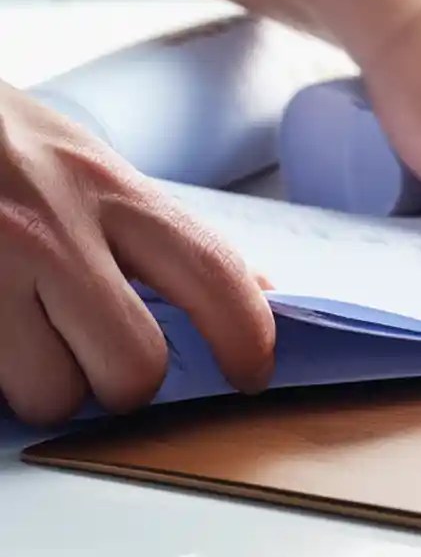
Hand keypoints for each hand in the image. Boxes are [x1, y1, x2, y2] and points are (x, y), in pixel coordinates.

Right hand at [0, 84, 273, 425]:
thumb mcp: (88, 165)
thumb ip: (164, 232)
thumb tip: (258, 292)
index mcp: (107, 187)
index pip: (213, 273)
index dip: (248, 337)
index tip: (252, 372)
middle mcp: (52, 227)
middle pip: (134, 365)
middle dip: (123, 383)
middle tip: (101, 358)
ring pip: (51, 393)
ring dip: (45, 385)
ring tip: (25, 340)